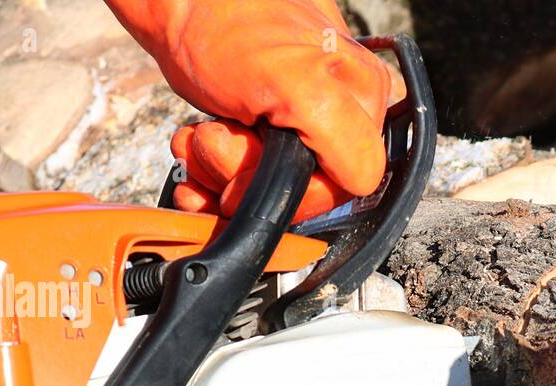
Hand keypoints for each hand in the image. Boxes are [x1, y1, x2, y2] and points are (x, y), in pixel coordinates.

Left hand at [106, 0, 403, 217]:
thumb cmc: (227, 21)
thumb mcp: (297, 83)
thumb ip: (346, 137)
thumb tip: (361, 183)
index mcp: (362, 105)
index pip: (345, 190)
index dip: (293, 193)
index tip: (248, 171)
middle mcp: (338, 117)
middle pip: (300, 194)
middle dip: (244, 179)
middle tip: (211, 139)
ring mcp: (301, 124)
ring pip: (266, 190)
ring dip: (217, 176)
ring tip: (197, 137)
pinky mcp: (267, 129)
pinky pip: (243, 181)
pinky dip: (208, 178)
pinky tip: (192, 150)